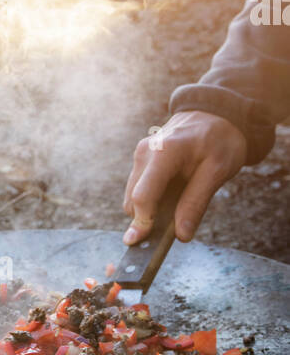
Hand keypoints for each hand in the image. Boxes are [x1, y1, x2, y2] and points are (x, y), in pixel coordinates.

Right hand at [123, 111, 246, 243]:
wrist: (216, 112)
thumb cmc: (220, 139)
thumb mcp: (218, 171)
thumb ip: (196, 202)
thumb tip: (181, 235)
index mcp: (164, 153)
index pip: (143, 195)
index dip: (141, 222)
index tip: (139, 243)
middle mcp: (145, 153)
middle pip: (133, 200)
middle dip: (147, 219)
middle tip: (172, 230)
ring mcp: (141, 155)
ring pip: (133, 196)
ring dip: (150, 209)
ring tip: (178, 207)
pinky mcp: (142, 159)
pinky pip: (139, 188)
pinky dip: (152, 200)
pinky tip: (173, 196)